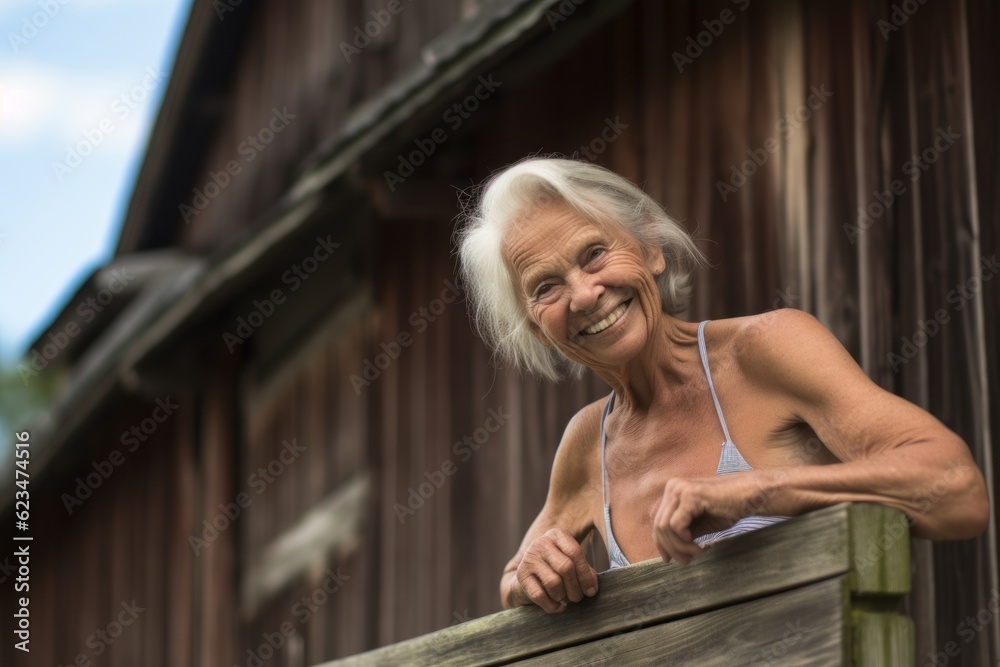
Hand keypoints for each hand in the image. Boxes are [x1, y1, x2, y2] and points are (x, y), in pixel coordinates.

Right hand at [509, 528, 598, 612]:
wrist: (529, 579)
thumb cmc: (556, 571)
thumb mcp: (572, 565)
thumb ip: (584, 571)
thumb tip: (591, 587)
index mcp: (557, 535)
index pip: (575, 552)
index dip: (585, 575)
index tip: (591, 591)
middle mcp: (541, 542)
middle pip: (565, 567)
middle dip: (575, 588)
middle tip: (578, 598)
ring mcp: (529, 558)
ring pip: (553, 582)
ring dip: (563, 597)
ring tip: (566, 600)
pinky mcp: (521, 575)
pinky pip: (540, 595)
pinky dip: (552, 606)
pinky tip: (557, 606)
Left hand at [651, 474, 766, 564]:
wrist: (751, 496)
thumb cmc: (727, 509)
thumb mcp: (698, 524)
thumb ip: (681, 532)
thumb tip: (666, 551)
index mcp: (672, 492)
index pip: (655, 519)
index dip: (659, 542)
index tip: (667, 559)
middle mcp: (672, 487)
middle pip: (658, 525)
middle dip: (671, 549)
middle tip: (687, 561)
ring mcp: (680, 489)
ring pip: (665, 527)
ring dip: (679, 547)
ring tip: (698, 553)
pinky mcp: (690, 495)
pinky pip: (676, 525)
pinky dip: (685, 541)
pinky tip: (701, 545)